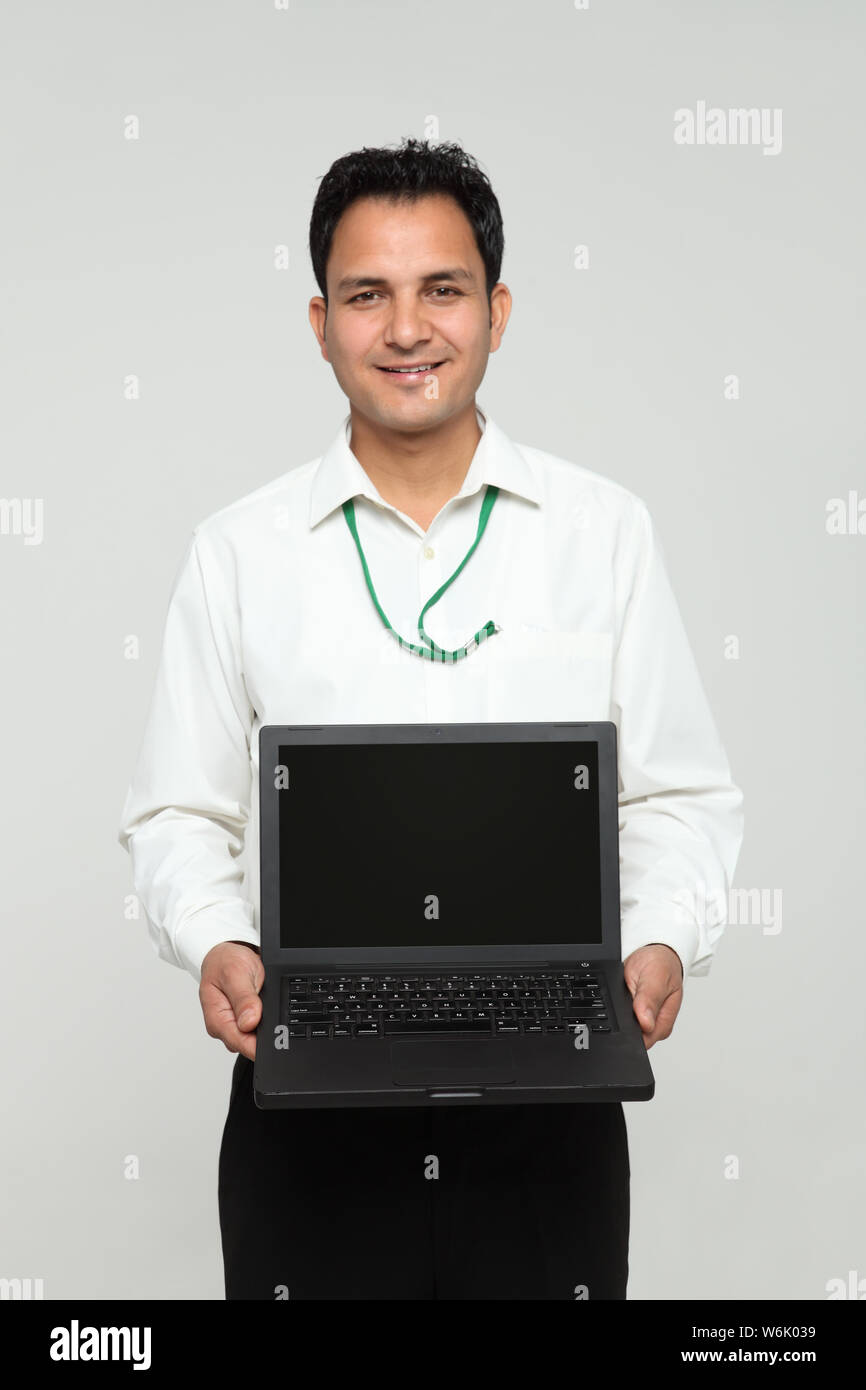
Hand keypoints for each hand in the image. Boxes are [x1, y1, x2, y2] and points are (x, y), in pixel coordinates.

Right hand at [199, 941, 263, 1060]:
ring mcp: (234, 1025)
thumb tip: (249, 1022)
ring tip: (264, 1002)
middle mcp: (224, 1026)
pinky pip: (258, 1028)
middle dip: (264, 1033)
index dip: (260, 1044)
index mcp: (217, 1020)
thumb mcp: (235, 974)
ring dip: (265, 1025)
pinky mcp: (243, 1021)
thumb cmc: (224, 962)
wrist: (225, 954)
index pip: (241, 1044)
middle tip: (271, 1009)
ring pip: (255, 1038)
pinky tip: (264, 1006)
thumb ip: (243, 999)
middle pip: (249, 1044)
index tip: (275, 1035)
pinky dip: (265, 1019)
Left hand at [623, 943, 683, 1048]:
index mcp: (664, 1021)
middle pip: (631, 1036)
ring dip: (618, 1012)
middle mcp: (653, 1024)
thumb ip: (650, 1000)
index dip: (630, 1032)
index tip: (626, 1012)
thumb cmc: (661, 964)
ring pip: (623, 1026)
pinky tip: (621, 995)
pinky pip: (619, 1015)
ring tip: (626, 993)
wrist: (656, 953)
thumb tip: (646, 1023)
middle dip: (623, 1021)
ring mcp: (641, 1018)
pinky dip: (616, 1006)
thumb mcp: (656, 977)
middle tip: (626, 997)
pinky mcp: (632, 1012)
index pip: (643, 1041)